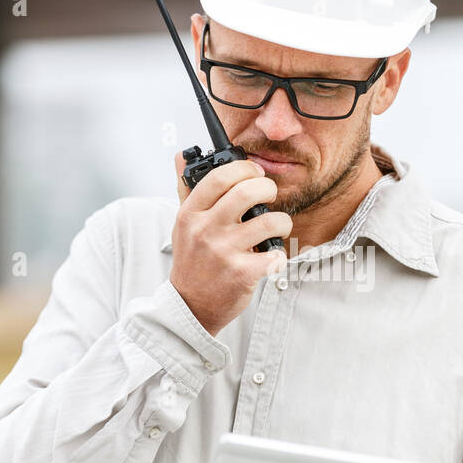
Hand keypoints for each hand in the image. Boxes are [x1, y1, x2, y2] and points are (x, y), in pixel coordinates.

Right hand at [169, 152, 290, 336]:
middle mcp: (205, 230)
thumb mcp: (183, 225)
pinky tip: (271, 255)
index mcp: (190, 214)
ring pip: (269, 222)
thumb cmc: (192, 261)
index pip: (220, 176)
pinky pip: (275, 254)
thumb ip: (186, 189)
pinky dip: (279, 254)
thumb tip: (181, 156)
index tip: (255, 174)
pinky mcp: (242, 274)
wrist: (191, 306)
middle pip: (247, 192)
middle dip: (268, 188)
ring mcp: (223, 253)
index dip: (245, 168)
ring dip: (282, 222)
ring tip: (276, 227)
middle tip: (270, 196)